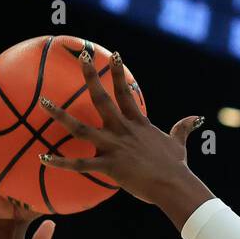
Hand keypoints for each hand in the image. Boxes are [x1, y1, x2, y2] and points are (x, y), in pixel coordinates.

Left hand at [37, 49, 202, 205]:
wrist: (173, 184)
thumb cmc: (176, 166)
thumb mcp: (178, 144)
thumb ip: (182, 129)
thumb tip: (197, 118)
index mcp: (137, 123)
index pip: (126, 92)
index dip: (118, 72)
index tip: (112, 54)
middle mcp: (122, 130)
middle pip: (101, 98)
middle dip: (90, 76)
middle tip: (80, 57)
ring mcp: (113, 146)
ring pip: (80, 128)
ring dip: (59, 115)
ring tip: (43, 102)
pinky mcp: (108, 166)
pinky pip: (79, 164)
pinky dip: (59, 162)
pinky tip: (42, 157)